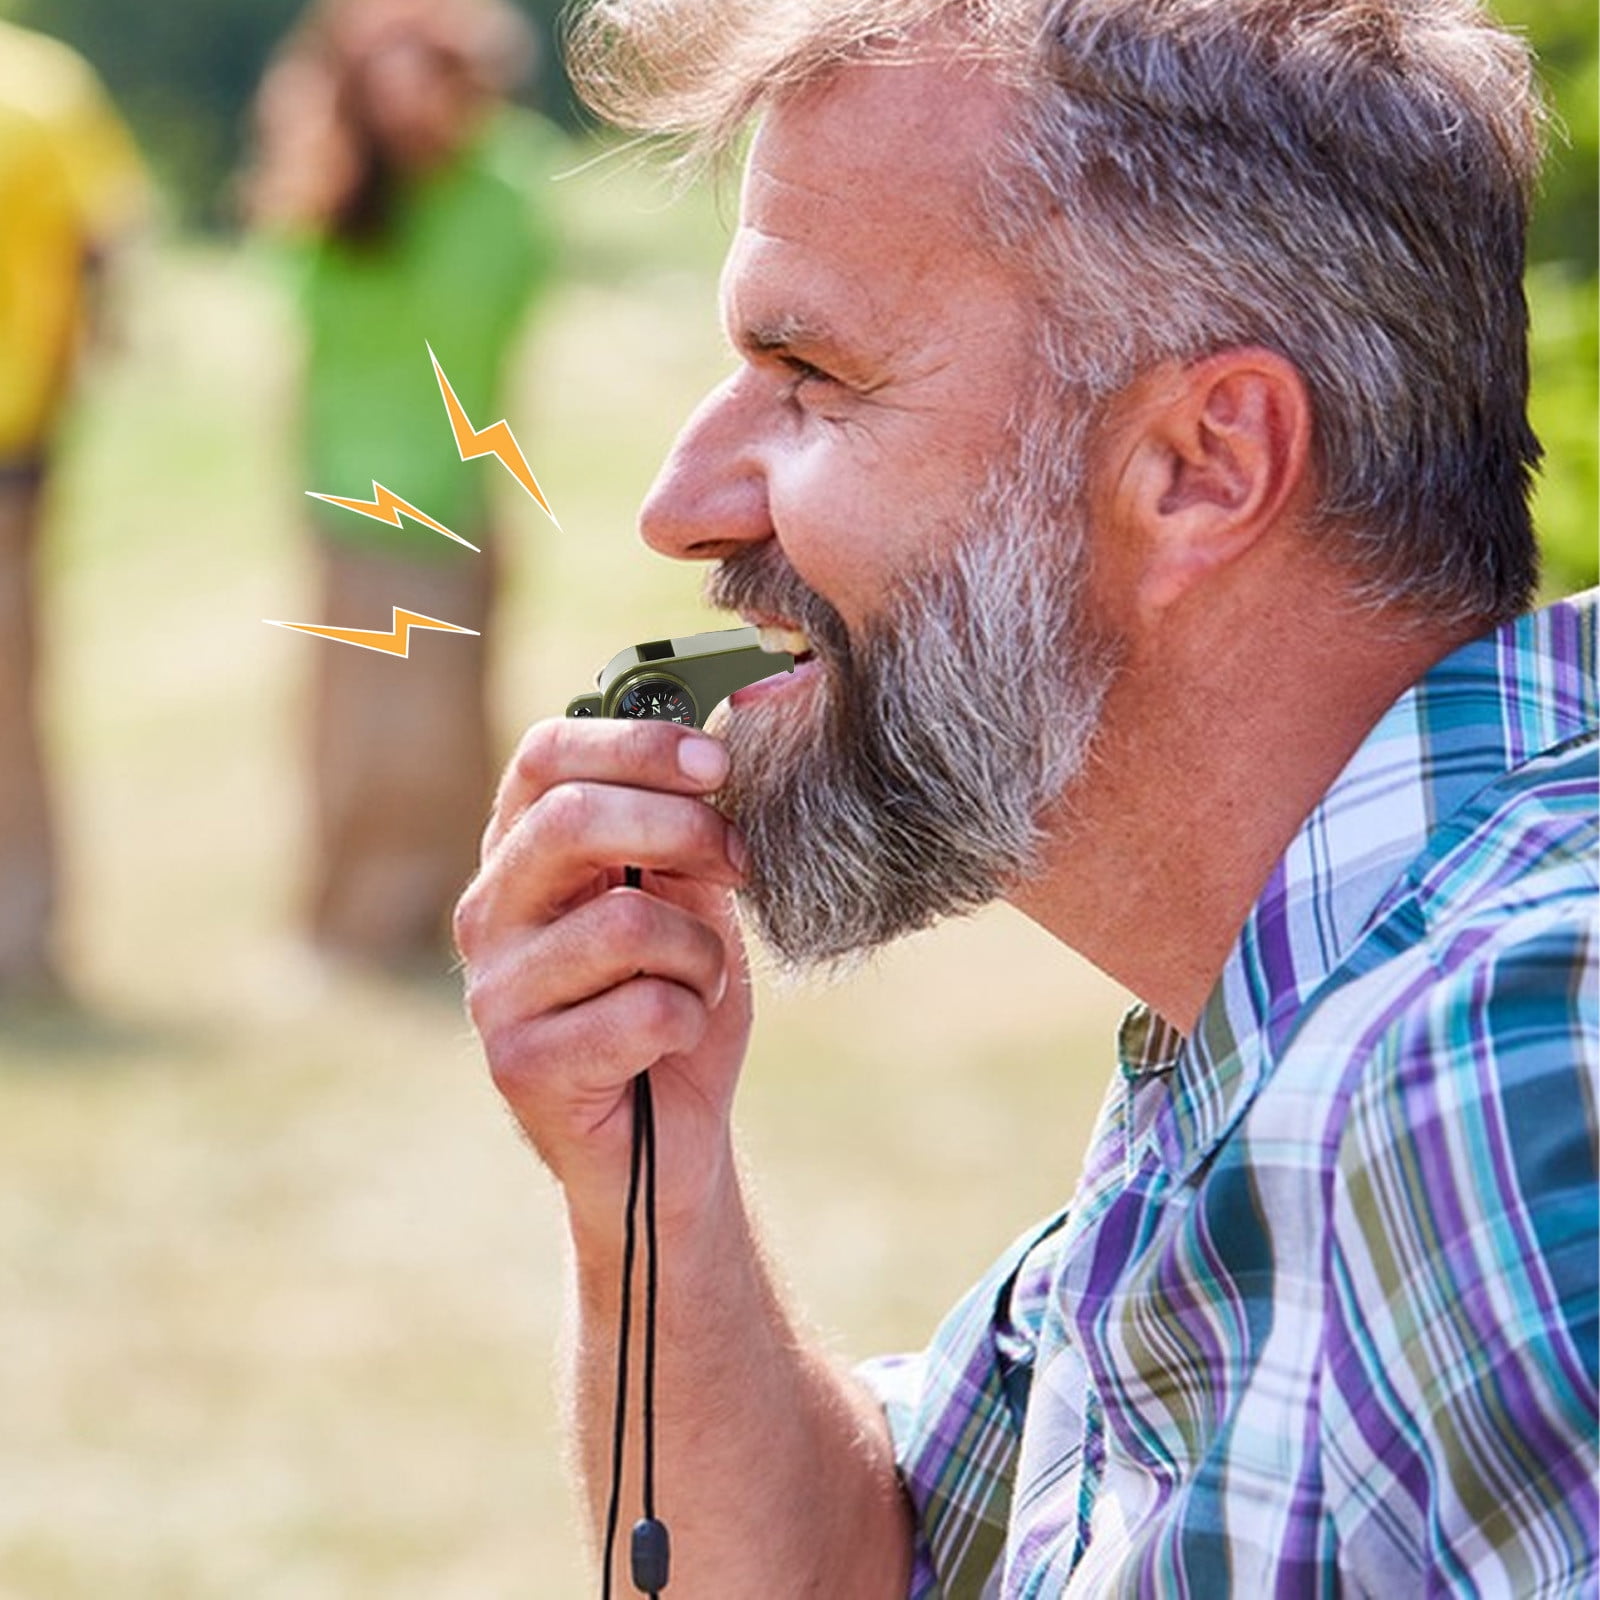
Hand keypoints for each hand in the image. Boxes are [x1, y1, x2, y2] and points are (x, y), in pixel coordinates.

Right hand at [454, 716, 751, 1240]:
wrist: (665, 1143)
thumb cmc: (675, 1004)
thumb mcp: (689, 902)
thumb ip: (682, 835)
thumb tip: (715, 754)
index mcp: (523, 854)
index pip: (545, 756)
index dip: (636, 743)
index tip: (718, 763)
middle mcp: (490, 911)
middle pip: (572, 819)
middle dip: (684, 829)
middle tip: (740, 864)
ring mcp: (494, 989)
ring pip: (627, 922)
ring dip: (700, 955)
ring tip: (698, 986)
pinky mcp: (519, 1063)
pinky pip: (642, 1008)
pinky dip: (689, 1020)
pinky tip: (673, 1040)